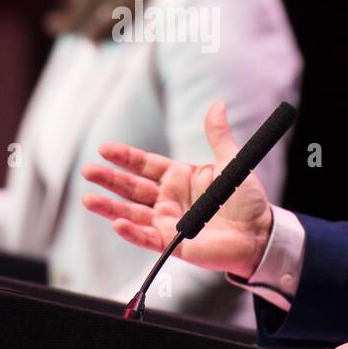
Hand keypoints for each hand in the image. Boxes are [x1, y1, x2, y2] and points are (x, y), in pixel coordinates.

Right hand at [80, 99, 273, 278]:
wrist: (260, 233)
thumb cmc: (247, 199)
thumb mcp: (232, 162)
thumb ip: (218, 135)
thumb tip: (217, 104)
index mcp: (180, 177)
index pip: (145, 165)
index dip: (125, 157)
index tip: (104, 149)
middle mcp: (169, 199)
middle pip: (132, 188)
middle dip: (109, 179)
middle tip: (87, 170)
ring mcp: (168, 222)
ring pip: (132, 213)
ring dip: (110, 207)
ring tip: (88, 199)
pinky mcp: (174, 244)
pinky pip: (148, 238)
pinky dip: (132, 232)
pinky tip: (117, 223)